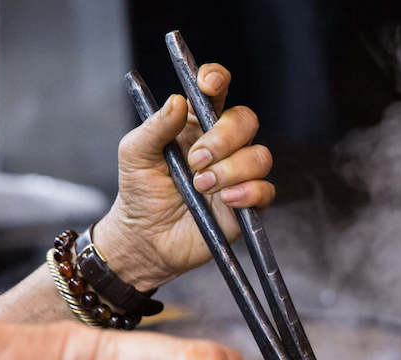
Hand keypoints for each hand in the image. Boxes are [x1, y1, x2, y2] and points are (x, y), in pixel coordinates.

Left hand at [92, 63, 274, 290]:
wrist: (146, 238)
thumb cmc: (140, 193)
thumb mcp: (135, 153)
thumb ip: (156, 126)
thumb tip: (177, 100)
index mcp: (196, 125)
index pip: (216, 91)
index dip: (217, 80)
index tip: (207, 84)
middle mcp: (222, 146)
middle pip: (246, 121)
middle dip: (223, 138)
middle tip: (195, 162)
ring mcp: (238, 174)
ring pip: (259, 156)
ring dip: (231, 170)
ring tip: (201, 186)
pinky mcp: (247, 204)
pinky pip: (265, 190)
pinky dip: (247, 192)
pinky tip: (224, 201)